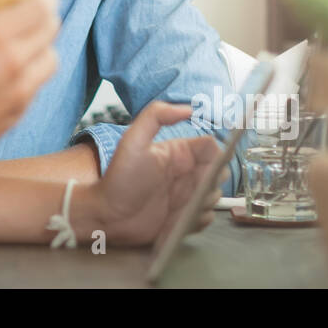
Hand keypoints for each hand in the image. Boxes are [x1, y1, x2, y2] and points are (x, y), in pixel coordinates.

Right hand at [0, 0, 59, 174]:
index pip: (42, 7)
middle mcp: (15, 60)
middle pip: (52, 30)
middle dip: (46, 19)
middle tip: (34, 17)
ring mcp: (21, 89)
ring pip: (52, 59)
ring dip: (44, 48)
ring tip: (28, 47)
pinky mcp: (20, 112)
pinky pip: (38, 86)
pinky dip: (32, 76)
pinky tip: (13, 77)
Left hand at [88, 102, 224, 245]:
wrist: (109, 215)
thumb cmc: (119, 179)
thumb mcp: (134, 140)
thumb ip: (156, 115)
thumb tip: (188, 108)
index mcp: (178, 153)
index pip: (211, 148)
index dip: (214, 157)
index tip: (204, 168)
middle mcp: (185, 173)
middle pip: (219, 172)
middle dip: (213, 181)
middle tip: (196, 189)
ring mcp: (186, 196)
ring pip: (215, 195)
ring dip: (206, 201)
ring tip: (184, 205)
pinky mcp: (185, 218)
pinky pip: (207, 217)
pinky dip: (201, 219)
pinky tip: (183, 218)